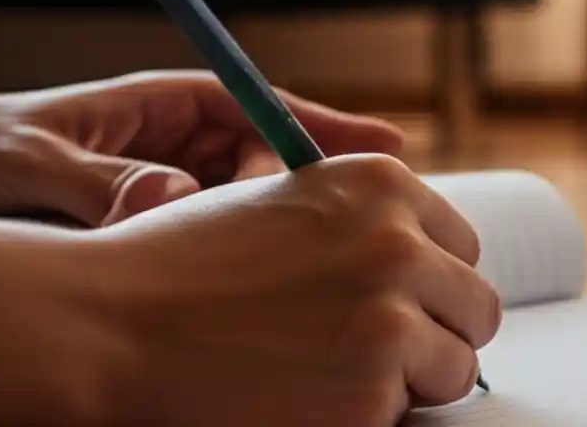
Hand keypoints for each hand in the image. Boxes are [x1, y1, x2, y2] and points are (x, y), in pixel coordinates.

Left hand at [0, 71, 404, 226]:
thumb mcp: (25, 161)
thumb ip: (99, 179)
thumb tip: (173, 199)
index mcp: (158, 107)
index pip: (261, 106)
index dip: (327, 125)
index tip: (387, 145)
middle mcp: (177, 147)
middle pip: (267, 164)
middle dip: (288, 195)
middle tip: (298, 233)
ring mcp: (173, 191)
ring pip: (250, 211)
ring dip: (260, 235)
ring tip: (247, 265)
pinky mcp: (162, 238)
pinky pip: (219, 246)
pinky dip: (232, 262)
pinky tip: (234, 291)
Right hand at [87, 155, 501, 425]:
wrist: (111, 325)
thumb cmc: (182, 264)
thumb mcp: (283, 197)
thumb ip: (362, 218)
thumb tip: (431, 254)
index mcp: (381, 183)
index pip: (461, 246)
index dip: (430, 284)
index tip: (396, 304)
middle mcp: (400, 242)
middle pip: (475, 306)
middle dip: (435, 333)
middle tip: (375, 353)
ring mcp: (390, 318)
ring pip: (455, 365)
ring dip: (410, 380)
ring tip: (335, 376)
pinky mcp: (371, 392)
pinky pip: (406, 414)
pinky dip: (366, 417)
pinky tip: (306, 397)